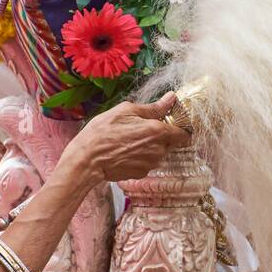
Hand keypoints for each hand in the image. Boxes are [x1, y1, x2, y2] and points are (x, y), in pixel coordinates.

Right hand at [58, 92, 192, 183]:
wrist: (87, 159)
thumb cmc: (103, 132)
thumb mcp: (126, 111)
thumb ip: (153, 107)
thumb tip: (171, 98)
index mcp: (158, 132)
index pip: (184, 134)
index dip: (180, 128)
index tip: (171, 124)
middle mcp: (159, 150)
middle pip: (170, 143)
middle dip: (161, 137)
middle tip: (142, 130)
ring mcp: (150, 164)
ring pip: (158, 153)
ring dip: (150, 147)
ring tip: (130, 140)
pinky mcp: (141, 174)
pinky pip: (147, 163)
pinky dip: (140, 157)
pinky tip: (125, 152)